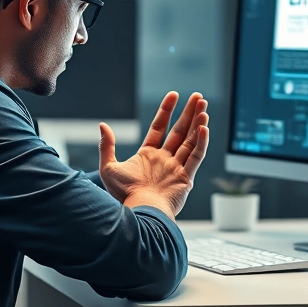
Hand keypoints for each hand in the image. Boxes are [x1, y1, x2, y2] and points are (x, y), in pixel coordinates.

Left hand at [98, 92, 209, 217]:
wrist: (141, 212)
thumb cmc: (125, 195)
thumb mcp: (109, 168)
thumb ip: (107, 146)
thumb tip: (103, 125)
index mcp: (149, 156)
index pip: (160, 127)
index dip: (167, 110)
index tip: (174, 94)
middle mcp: (165, 160)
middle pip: (179, 131)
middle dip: (189, 113)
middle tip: (198, 97)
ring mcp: (176, 168)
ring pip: (190, 141)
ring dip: (197, 123)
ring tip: (204, 107)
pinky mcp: (186, 178)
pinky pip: (196, 156)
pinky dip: (201, 142)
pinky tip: (204, 127)